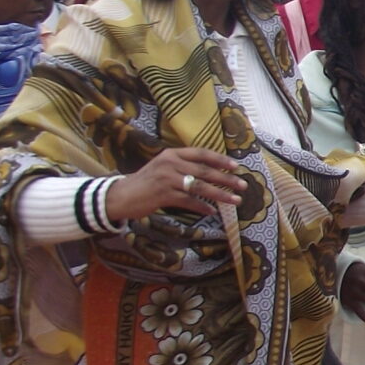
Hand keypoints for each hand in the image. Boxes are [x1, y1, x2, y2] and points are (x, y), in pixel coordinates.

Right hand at [105, 147, 245, 221]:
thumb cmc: (147, 182)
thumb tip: (212, 172)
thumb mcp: (164, 167)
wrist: (122, 195)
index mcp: (172, 154)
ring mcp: (166, 179)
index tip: (236, 166)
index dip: (220, 159)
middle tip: (243, 185)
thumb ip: (184, 166)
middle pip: (204, 170)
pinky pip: (188, 201)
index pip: (201, 153)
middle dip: (226, 178)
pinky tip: (213, 211)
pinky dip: (202, 206)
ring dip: (220, 194)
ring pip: (200, 186)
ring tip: (235, 200)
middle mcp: (170, 163)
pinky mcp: (163, 195)